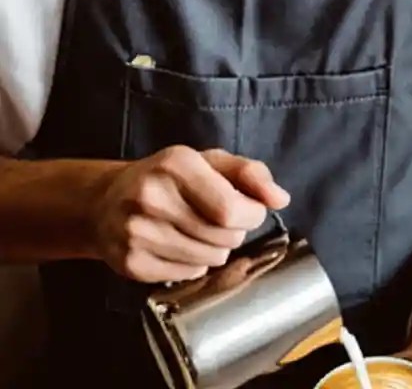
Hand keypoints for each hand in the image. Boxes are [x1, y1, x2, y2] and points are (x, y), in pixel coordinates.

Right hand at [89, 146, 290, 283]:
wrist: (106, 201)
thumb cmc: (171, 179)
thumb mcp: (211, 162)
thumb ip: (252, 173)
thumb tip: (281, 199)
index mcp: (176, 165)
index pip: (231, 209)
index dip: (252, 216)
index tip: (249, 210)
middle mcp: (150, 197)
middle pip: (223, 237)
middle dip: (234, 232)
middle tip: (220, 221)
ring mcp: (135, 232)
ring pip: (208, 259)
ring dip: (216, 250)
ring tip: (200, 233)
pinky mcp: (130, 263)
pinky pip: (187, 274)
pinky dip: (193, 266)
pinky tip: (180, 247)